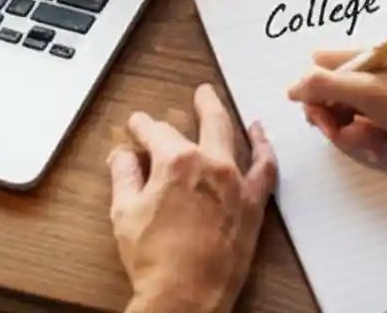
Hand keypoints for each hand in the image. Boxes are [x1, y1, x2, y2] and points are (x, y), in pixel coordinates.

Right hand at [110, 84, 277, 312]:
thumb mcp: (124, 212)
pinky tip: (261, 136)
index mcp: (175, 162)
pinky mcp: (252, 204)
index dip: (144, 127)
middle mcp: (210, 164)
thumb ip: (123, 176)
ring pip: (235, 137)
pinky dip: (264, 148)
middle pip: (207, 120)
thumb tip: (121, 157)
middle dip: (201, 103)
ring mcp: (235, 182)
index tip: (138, 126)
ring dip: (228, 117)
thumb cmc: (155, 260)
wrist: (185, 295)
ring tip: (224, 105)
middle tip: (199, 93)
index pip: (157, 132)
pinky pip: (265, 168)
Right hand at [287, 51, 386, 161]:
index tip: (319, 107)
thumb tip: (292, 90)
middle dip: (328, 118)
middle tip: (336, 130)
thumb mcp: (360, 91)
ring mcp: (365, 98)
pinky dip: (359, 140)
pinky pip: (350, 130)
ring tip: (368, 139)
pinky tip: (376, 145)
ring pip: (333, 117)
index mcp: (357, 58)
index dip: (311, 87)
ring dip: (345, 133)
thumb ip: (321, 84)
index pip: (316, 64)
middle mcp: (358, 75)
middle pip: (320, 94)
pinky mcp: (372, 119)